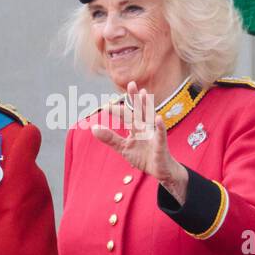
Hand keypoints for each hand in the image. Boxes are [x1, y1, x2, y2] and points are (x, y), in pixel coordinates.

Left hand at [90, 81, 189, 202]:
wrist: (159, 171)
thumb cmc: (143, 156)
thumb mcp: (123, 148)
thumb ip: (109, 138)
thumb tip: (93, 128)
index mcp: (135, 127)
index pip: (125, 116)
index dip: (116, 110)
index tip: (105, 105)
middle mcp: (145, 127)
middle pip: (139, 110)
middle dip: (135, 98)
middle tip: (131, 84)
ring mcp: (154, 134)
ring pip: (150, 118)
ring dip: (148, 106)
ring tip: (145, 94)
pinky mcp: (161, 143)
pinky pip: (160, 134)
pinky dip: (159, 127)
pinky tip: (158, 118)